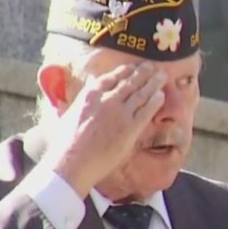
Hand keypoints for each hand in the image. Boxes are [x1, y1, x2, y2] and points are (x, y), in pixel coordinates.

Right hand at [42, 63, 165, 196]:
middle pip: (129, 82)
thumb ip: (79, 102)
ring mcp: (120, 113)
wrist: (72, 162)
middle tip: (151, 66)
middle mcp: (106, 100)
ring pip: (141, 93)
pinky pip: (147, 111)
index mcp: (89, 95)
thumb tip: (84, 94)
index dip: (123, 71)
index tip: (131, 67)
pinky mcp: (130, 128)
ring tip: (162, 75)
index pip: (110, 78)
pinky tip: (161, 95)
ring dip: (153, 83)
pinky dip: (155, 101)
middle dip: (142, 73)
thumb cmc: (65, 144)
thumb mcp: (68, 114)